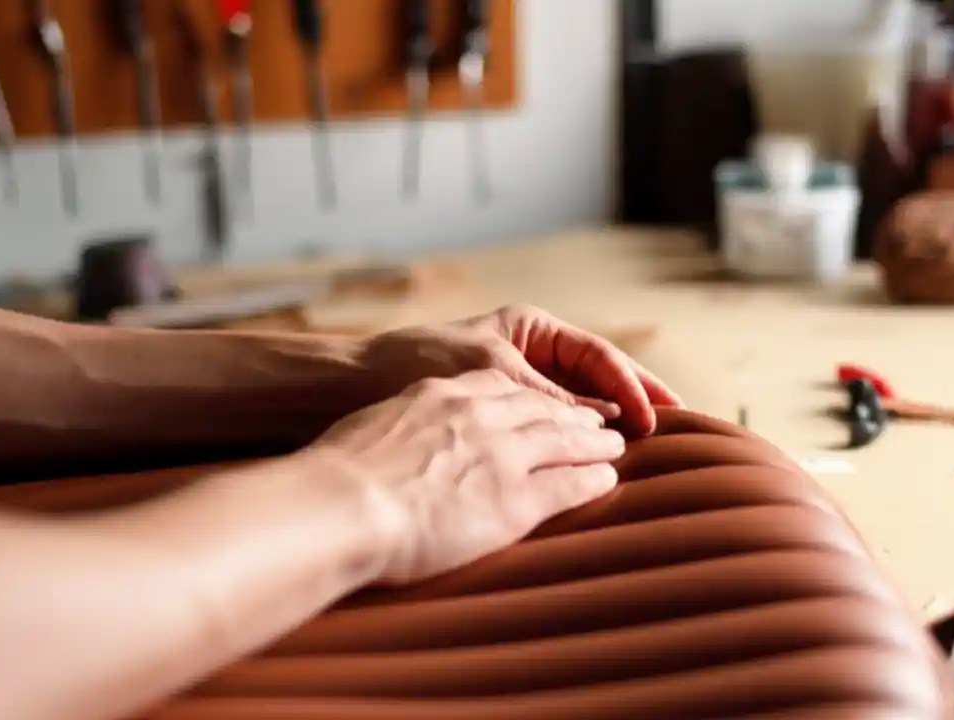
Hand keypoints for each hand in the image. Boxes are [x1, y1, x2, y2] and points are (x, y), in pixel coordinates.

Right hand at [305, 369, 623, 584]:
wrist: (343, 504)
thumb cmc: (338, 476)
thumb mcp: (372, 429)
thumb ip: (398, 431)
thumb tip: (395, 453)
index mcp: (442, 395)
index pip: (500, 387)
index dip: (529, 396)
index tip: (544, 403)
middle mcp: (479, 416)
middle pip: (542, 409)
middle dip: (575, 415)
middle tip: (598, 422)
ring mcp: (502, 454)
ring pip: (565, 439)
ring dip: (595, 442)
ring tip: (615, 446)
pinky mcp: (516, 498)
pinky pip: (569, 482)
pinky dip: (593, 478)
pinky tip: (607, 479)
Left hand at [361, 305, 682, 435]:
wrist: (342, 389)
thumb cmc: (409, 363)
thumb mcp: (490, 372)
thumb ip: (548, 396)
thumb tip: (605, 420)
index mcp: (528, 329)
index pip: (598, 356)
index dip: (632, 385)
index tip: (657, 417)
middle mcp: (523, 354)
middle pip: (594, 379)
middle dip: (632, 402)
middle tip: (675, 427)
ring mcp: (508, 386)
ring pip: (571, 406)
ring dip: (603, 426)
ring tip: (640, 450)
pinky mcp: (487, 418)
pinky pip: (540, 428)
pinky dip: (565, 444)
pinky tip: (584, 464)